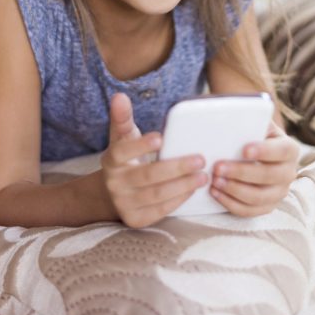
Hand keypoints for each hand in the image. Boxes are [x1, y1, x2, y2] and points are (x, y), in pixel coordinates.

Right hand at [100, 93, 207, 227]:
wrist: (114, 192)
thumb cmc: (126, 159)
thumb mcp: (123, 137)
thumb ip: (123, 117)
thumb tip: (120, 96)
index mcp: (111, 160)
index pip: (122, 152)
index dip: (140, 145)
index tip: (161, 138)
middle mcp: (114, 183)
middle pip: (146, 176)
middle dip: (175, 168)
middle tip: (200, 159)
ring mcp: (124, 203)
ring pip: (156, 195)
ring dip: (182, 185)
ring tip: (203, 175)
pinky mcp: (136, 219)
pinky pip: (160, 210)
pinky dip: (178, 200)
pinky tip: (192, 189)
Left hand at [210, 123, 299, 216]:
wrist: (256, 154)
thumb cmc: (253, 136)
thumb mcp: (256, 125)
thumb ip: (249, 121)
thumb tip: (232, 118)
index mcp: (289, 149)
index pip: (282, 151)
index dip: (265, 151)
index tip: (244, 150)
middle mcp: (289, 173)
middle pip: (269, 176)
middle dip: (241, 172)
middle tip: (218, 167)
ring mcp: (279, 193)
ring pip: (259, 197)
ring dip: (234, 190)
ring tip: (215, 181)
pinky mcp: (267, 207)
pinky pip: (250, 211)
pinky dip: (231, 203)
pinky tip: (216, 193)